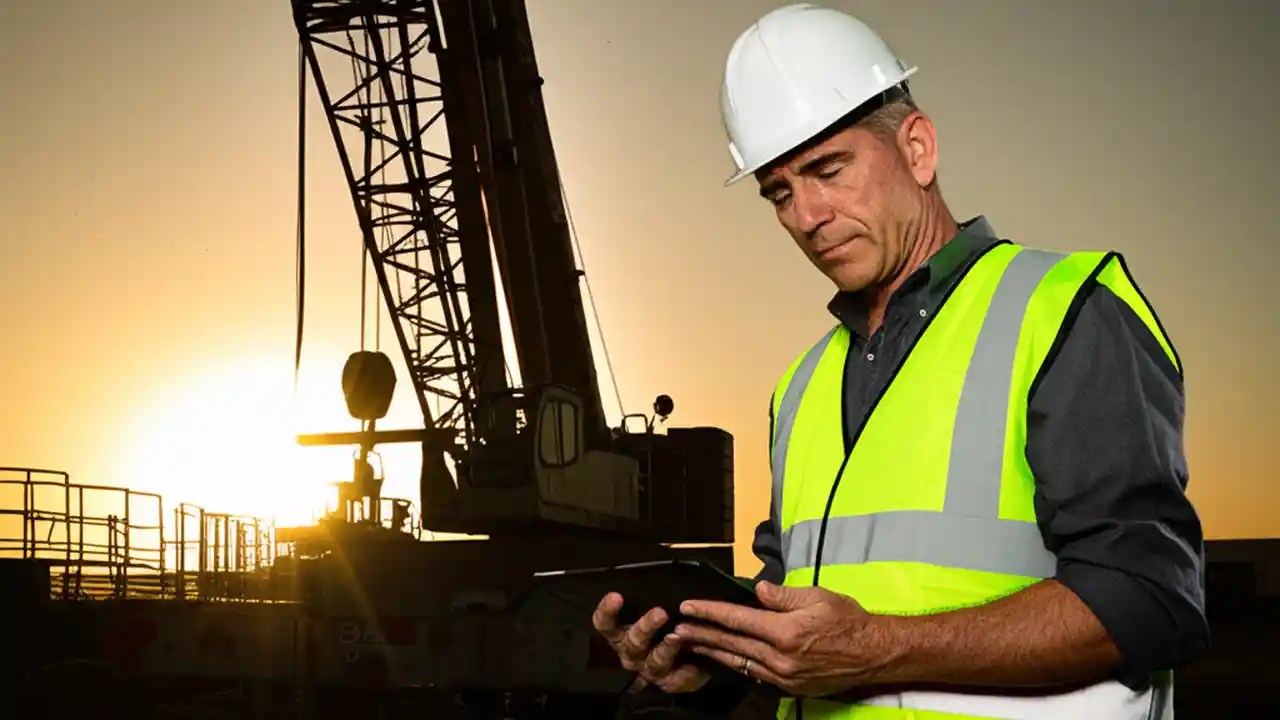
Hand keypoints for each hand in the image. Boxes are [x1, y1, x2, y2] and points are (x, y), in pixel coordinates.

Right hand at [592, 592, 709, 693]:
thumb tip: (662, 578)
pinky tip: (688, 653)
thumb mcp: (660, 608)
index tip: (616, 596)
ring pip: (652, 659)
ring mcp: (648, 669)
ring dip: (665, 647)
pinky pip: (672, 677)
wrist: (694, 659)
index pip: (605, 623)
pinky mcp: (667, 683)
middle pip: (631, 641)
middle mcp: (631, 652)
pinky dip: (684, 667)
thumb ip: (655, 598)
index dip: (607, 612)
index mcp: (621, 633)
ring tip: (677, 635)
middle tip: (660, 613)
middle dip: (645, 627)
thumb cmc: (669, 625)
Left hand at [673, 580, 887, 697]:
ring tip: (689, 645)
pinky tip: (722, 659)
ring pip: (738, 663)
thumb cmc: (847, 619)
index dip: (709, 612)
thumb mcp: (817, 596)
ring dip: (711, 653)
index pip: (737, 620)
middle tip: (675, 629)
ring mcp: (783, 676)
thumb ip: (783, 595)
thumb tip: (757, 590)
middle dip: (700, 635)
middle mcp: (779, 658)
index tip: (687, 607)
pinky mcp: (789, 687)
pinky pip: (754, 675)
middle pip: (730, 644)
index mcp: (784, 632)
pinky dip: (735, 665)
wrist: (873, 654)